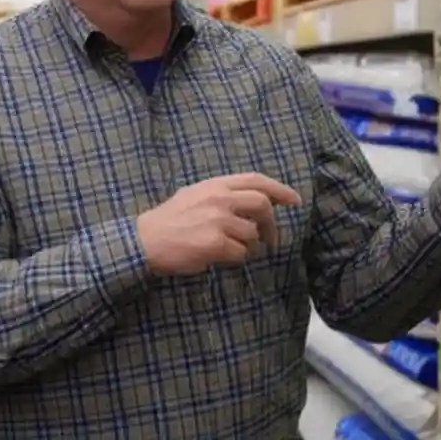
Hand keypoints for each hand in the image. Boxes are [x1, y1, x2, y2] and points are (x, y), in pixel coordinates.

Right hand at [136, 173, 301, 275]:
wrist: (146, 240)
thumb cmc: (169, 221)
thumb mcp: (194, 195)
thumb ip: (221, 195)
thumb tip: (253, 200)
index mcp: (215, 185)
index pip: (256, 180)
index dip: (279, 189)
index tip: (294, 200)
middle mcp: (218, 199)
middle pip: (262, 205)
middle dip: (271, 224)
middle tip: (270, 239)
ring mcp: (217, 220)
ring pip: (252, 234)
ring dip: (248, 246)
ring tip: (230, 249)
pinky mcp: (215, 243)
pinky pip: (240, 253)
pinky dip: (235, 259)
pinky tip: (220, 258)